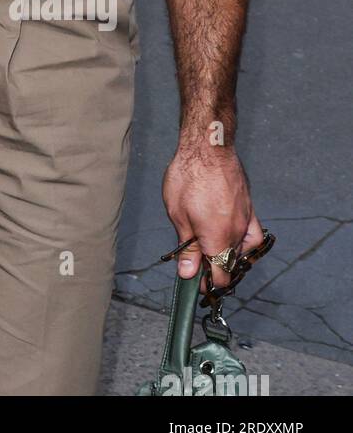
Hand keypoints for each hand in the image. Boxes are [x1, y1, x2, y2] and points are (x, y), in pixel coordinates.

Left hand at [162, 143, 264, 293]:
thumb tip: (189, 273)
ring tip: (211, 255)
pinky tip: (234, 244)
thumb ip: (187, 247)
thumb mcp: (178, 214)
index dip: (207, 285)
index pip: (220, 276)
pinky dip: (245, 245)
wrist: (208, 147)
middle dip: (215, 272)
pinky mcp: (250, 209)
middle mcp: (237, 234)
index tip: (195, 284)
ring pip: (242, 253)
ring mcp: (246, 221)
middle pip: (230, 266)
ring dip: (228, 259)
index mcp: (218, 239)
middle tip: (197, 269)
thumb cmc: (189, 176)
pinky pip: (253, 236)